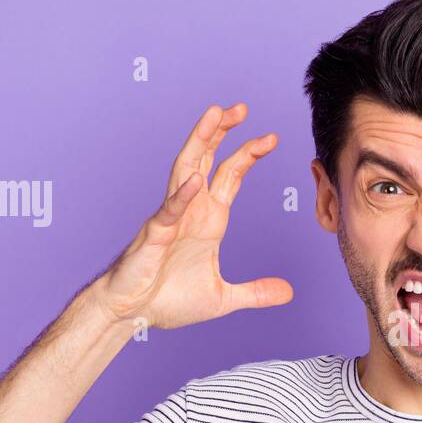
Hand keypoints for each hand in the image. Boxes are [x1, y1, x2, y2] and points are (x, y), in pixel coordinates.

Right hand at [96, 103, 293, 328]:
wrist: (134, 315)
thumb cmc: (169, 301)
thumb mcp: (223, 298)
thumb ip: (255, 292)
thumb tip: (287, 292)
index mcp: (208, 219)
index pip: (229, 176)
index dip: (248, 155)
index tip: (271, 138)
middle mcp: (190, 211)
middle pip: (206, 160)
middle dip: (223, 132)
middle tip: (242, 108)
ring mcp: (170, 219)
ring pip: (185, 171)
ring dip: (200, 143)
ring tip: (214, 116)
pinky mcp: (153, 236)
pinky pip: (169, 211)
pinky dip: (182, 196)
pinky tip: (196, 180)